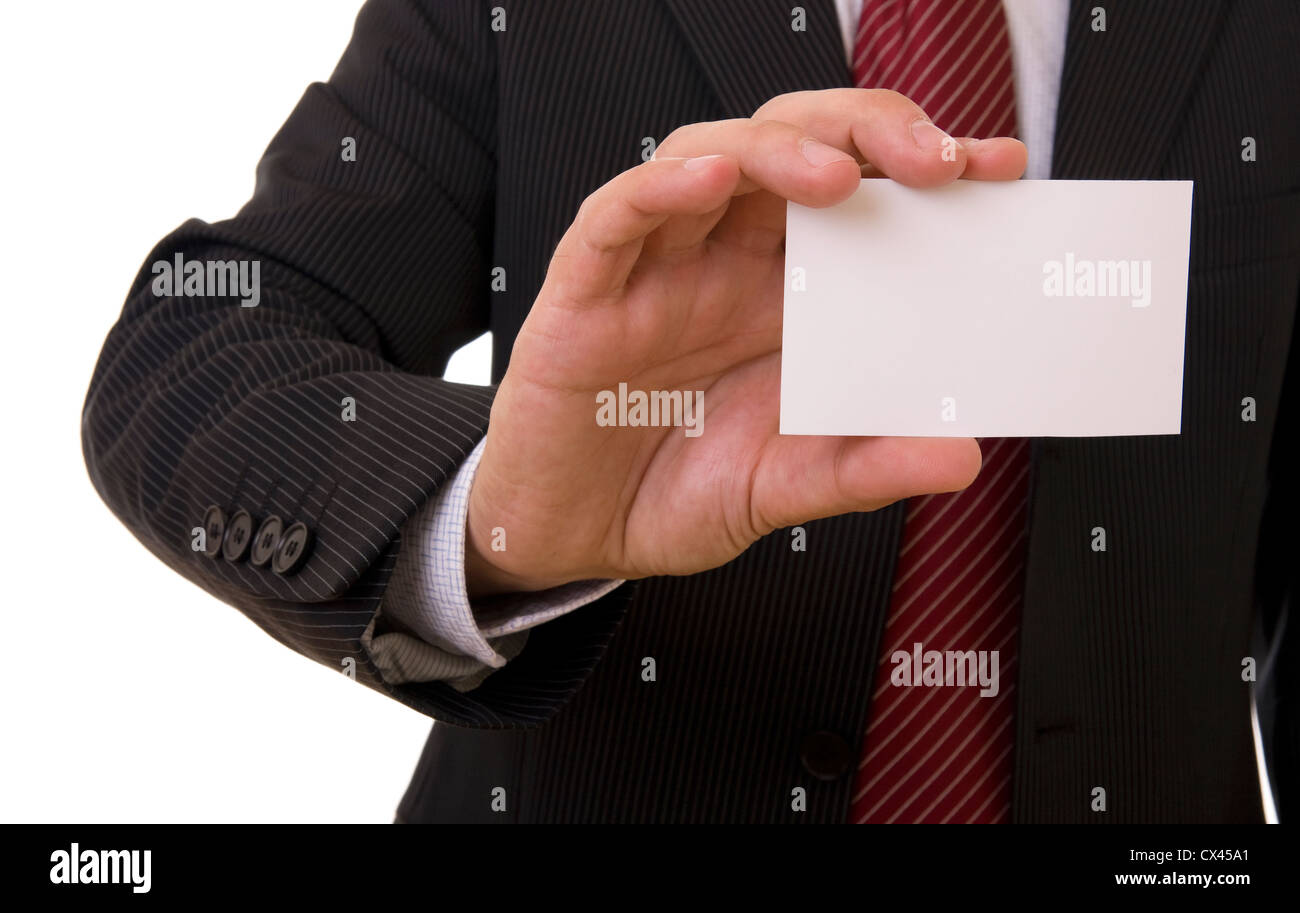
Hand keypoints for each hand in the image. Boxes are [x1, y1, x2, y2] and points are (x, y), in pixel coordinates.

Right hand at [465, 88, 1026, 595]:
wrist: (576, 535)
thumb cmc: (671, 493)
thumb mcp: (785, 489)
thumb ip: (864, 468)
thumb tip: (960, 455)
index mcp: (784, 298)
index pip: (862, 200)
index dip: (925, 170)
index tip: (998, 170)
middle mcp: (725, 266)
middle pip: (794, 147)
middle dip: (867, 133)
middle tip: (933, 163)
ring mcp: (657, 270)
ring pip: (710, 156)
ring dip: (777, 148)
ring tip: (836, 177)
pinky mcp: (587, 292)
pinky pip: (616, 215)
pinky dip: (660, 188)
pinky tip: (709, 179)